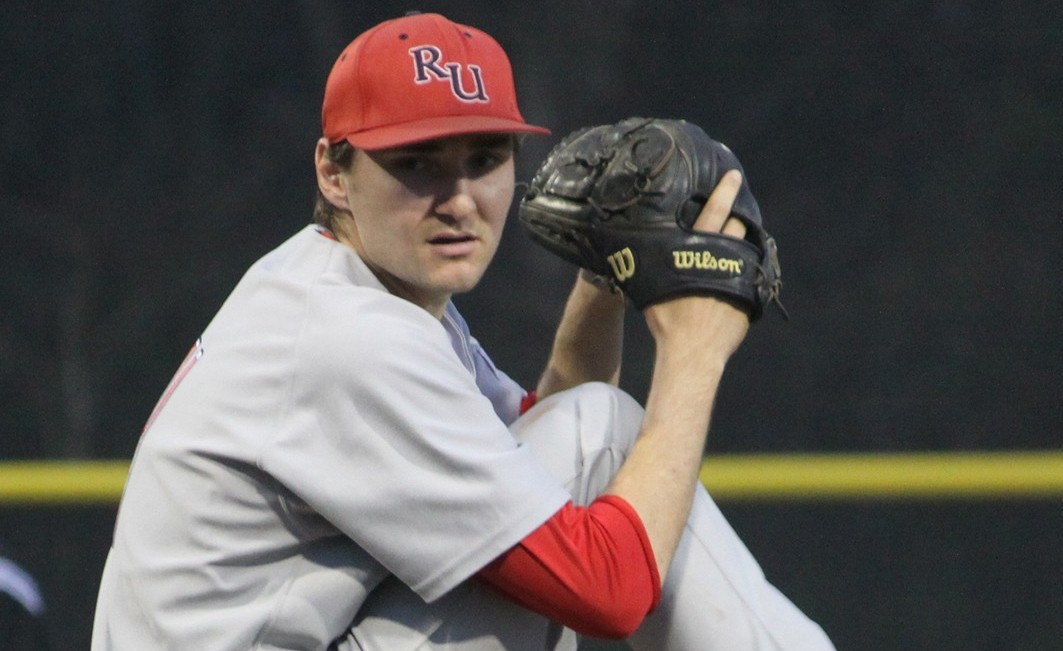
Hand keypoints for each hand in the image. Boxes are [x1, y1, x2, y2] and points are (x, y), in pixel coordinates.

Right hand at [643, 170, 750, 360]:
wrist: (693, 352)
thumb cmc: (667, 321)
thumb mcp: (650, 287)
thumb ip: (649, 264)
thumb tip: (623, 250)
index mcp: (697, 252)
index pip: (713, 213)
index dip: (724, 192)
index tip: (733, 175)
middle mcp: (723, 258)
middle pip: (736, 226)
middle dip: (737, 216)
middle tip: (737, 208)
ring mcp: (740, 275)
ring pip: (748, 248)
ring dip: (744, 241)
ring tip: (740, 239)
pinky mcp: (751, 293)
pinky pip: (754, 274)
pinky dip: (748, 268)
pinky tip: (742, 270)